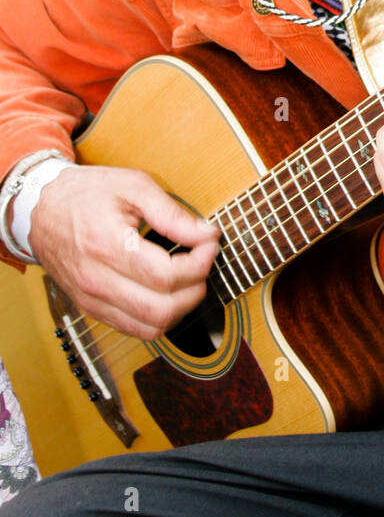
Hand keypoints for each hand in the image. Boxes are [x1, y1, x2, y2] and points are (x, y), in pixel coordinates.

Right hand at [27, 165, 220, 338]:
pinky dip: (160, 317)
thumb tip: (206, 234)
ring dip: (181, 308)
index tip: (208, 243)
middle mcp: (97, 280)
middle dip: (195, 289)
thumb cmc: (86, 194)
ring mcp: (92, 299)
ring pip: (150, 327)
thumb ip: (172, 213)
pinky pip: (135, 329)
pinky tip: (169, 293)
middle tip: (203, 264)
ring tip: (190, 280)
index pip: (166, 275)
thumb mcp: (132, 186)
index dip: (199, 263)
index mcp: (107, 245)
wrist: (41, 210)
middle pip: (162, 309)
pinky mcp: (91, 309)